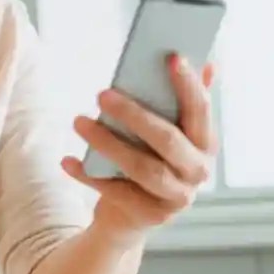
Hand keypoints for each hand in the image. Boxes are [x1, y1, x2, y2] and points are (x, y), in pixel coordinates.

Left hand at [62, 54, 216, 237]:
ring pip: (142, 168)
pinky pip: (115, 192)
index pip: (200, 110)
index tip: (172, 57)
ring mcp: (176, 197)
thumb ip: (185, 101)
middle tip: (102, 94)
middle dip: (135, 114)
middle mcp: (197, 172)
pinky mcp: (149, 215)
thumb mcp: (170, 133)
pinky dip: (88, 176)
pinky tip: (67, 160)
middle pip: (168, 140)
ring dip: (108, 143)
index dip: (188, 84)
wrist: (132, 217)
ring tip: (79, 122)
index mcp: (205, 144)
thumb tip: (207, 63)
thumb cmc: (151, 160)